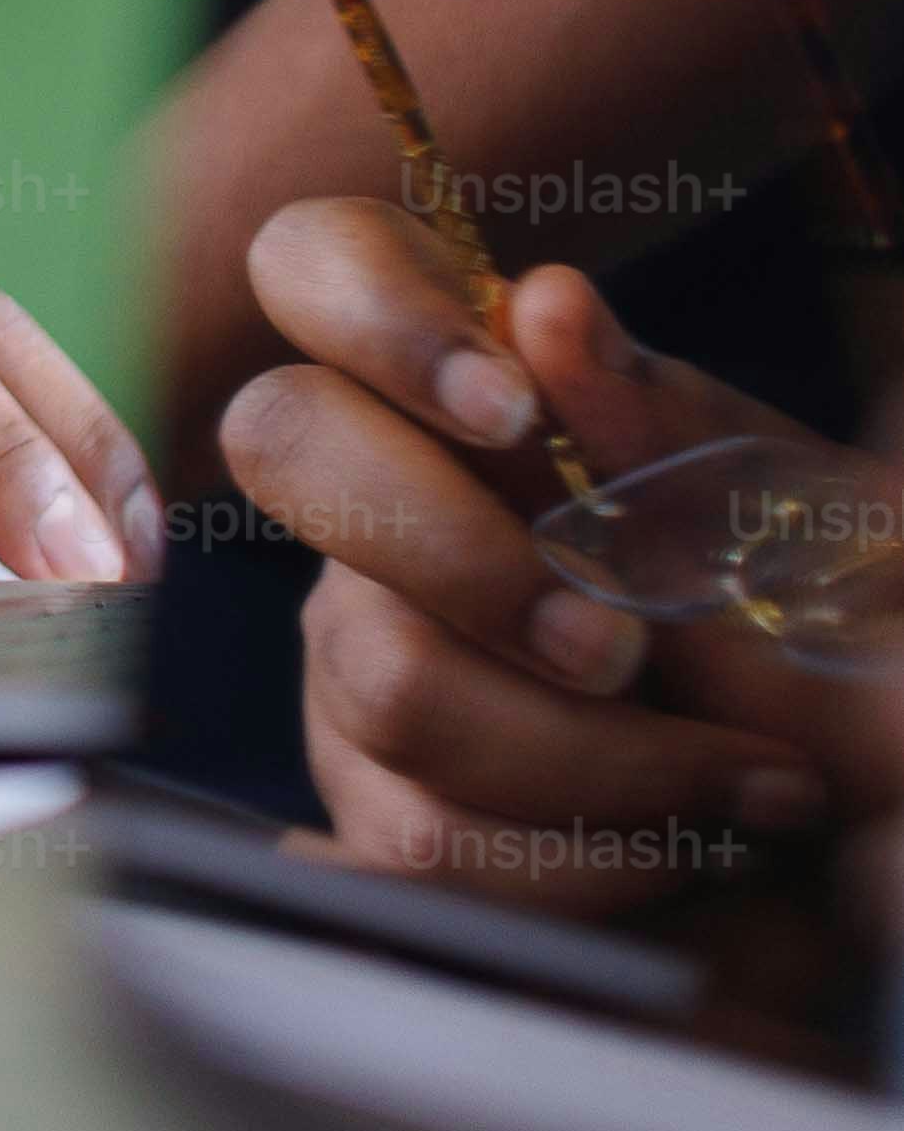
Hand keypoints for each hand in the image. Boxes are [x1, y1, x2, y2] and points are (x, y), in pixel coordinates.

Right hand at [224, 199, 866, 907]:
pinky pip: (424, 839)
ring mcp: (357, 650)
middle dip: (461, 559)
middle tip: (621, 646)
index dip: (372, 315)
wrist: (872, 827)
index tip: (507, 409)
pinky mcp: (373, 803)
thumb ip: (658, 423)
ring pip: (385, 683)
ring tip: (747, 785)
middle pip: (284, 450)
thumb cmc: (832, 644)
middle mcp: (377, 502)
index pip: (313, 261)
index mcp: (467, 390)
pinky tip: (690, 856)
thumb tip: (551, 303)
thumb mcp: (784, 520)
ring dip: (593, 760)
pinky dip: (588, 868)